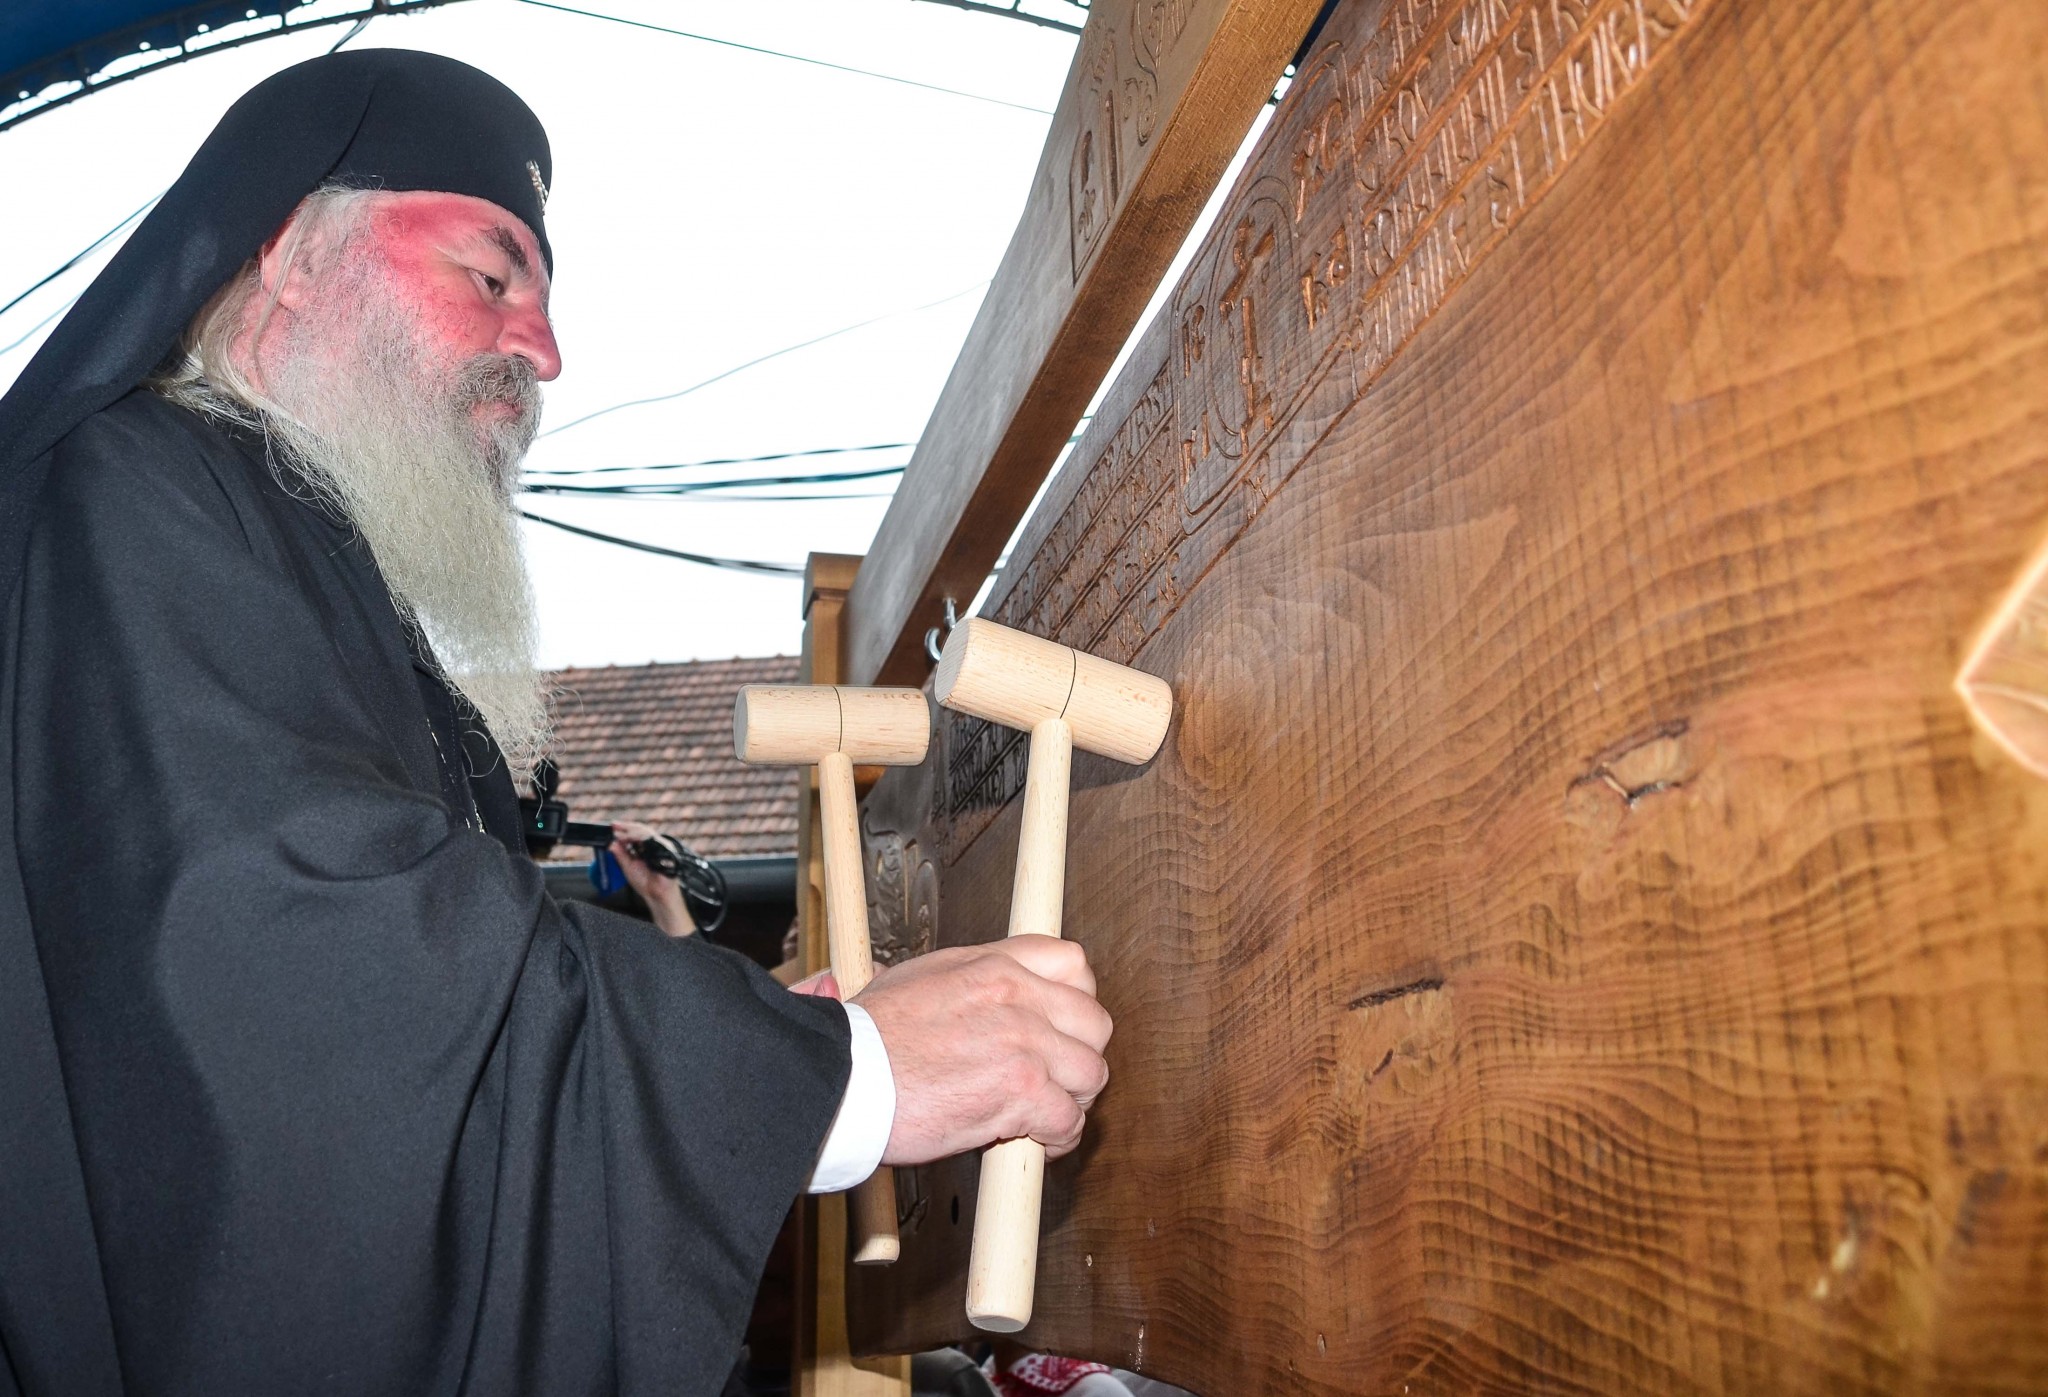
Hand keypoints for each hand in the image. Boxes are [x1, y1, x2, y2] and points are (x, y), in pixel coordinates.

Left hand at [609, 819, 691, 937]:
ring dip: (630, 831)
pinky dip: (639, 837)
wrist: (657, 893)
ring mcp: (659, 846)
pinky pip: (651, 840)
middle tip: (614, 826)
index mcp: (644, 849)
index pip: (634, 834)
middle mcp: (652, 845)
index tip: (612, 827)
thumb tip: (611, 844)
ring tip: (619, 833)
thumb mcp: (628, 867)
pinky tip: (629, 838)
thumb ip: (621, 855)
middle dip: (626, 827)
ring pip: (645, 832)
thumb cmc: (645, 882)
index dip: (624, 829)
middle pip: (640, 830)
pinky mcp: (664, 849)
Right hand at [852, 936, 1111, 1165]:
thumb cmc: (864, 1040)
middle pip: (1094, 1022)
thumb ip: (958, 981)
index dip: (1076, 1000)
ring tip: (1042, 1116)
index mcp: (990, 965)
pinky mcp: (1019, 1092)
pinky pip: (1069, 1120)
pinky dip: (1057, 1140)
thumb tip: (959, 994)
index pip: (1071, 961)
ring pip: (1090, 1073)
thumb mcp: (915, 979)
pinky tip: (1033, 1144)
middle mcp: (1014, 996)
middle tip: (1054, 1079)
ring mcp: (1022, 1042)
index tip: (1061, 1027)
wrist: (842, 1078)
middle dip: (1079, 1056)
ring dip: (1071, 1101)